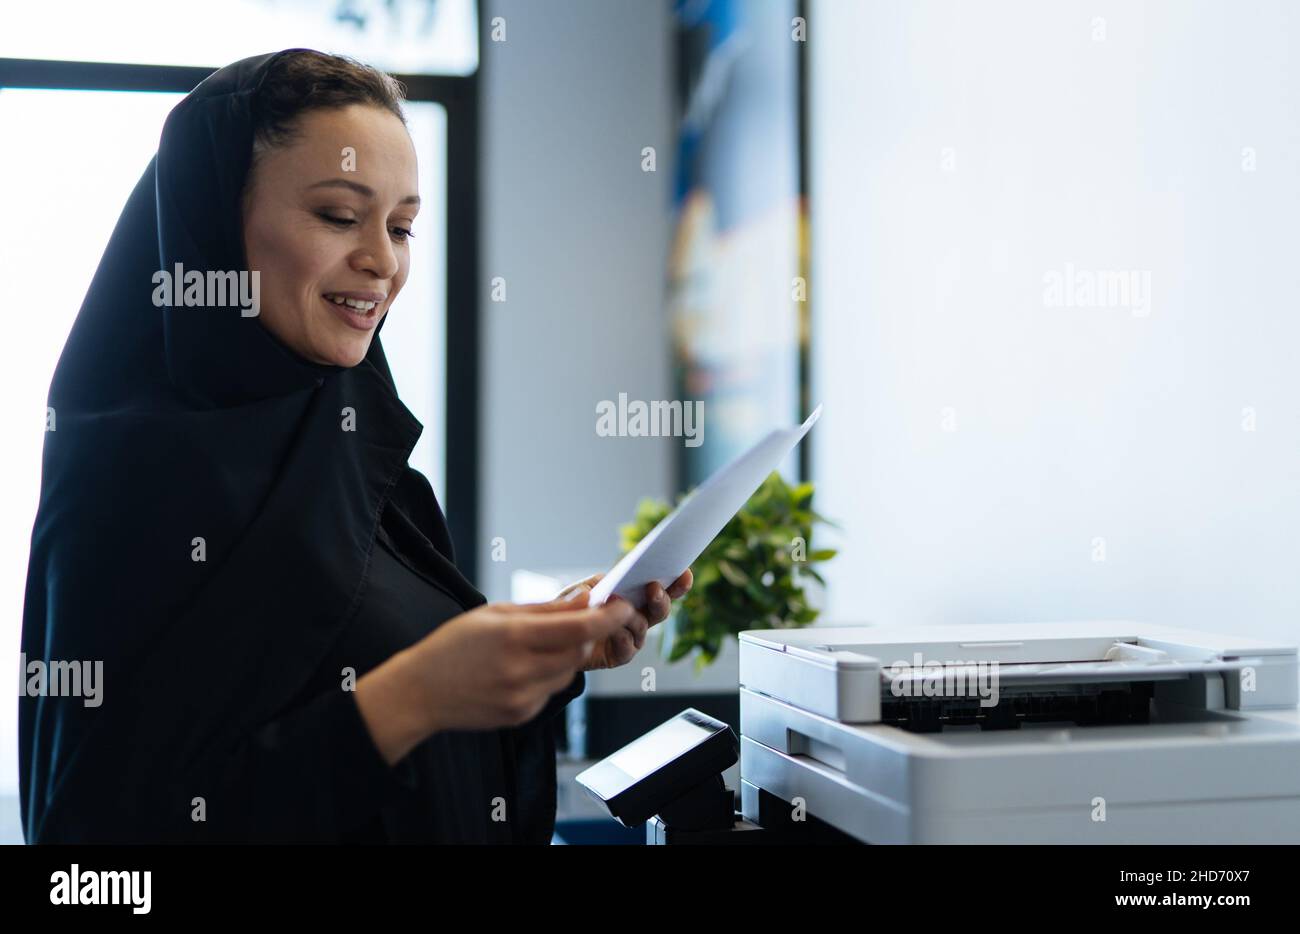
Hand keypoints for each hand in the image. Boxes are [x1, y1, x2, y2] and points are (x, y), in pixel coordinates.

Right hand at [355, 593, 637, 763]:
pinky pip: (551, 691)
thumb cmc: (454, 645)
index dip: (608, 617)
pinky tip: (521, 669)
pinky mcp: (522, 715)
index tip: (623, 607)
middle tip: (583, 620)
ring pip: (569, 672)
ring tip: (537, 646)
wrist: (419, 692)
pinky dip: (549, 676)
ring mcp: (522, 697)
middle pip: (580, 651)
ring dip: (567, 656)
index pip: (580, 627)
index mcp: (514, 637)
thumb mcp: (495, 613)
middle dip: (588, 634)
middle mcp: (521, 670)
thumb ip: (545, 610)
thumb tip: (586, 600)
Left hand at [555, 569, 693, 670]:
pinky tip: (613, 630)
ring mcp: (632, 636)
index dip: (677, 581)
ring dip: (633, 616)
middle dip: (662, 598)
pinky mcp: (621, 655)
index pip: (662, 586)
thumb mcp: (582, 589)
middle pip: (662, 608)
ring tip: (620, 606)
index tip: (684, 571)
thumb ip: (596, 584)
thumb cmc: (574, 609)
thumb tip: (612, 589)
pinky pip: (628, 645)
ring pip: (644, 625)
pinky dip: (621, 635)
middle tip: (654, 588)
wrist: (558, 639)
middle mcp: (640, 615)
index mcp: (636, 595)